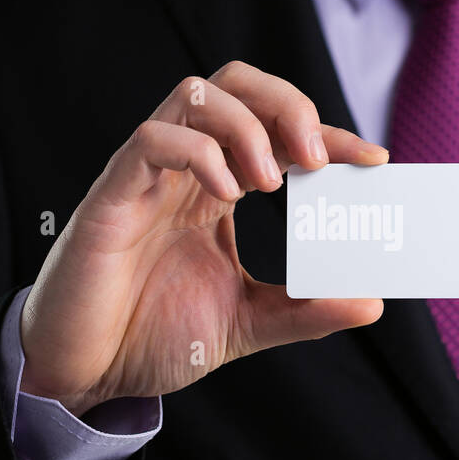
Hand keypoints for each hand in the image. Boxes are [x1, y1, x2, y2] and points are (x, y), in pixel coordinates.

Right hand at [18, 61, 387, 414]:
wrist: (85, 374)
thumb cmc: (152, 338)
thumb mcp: (246, 324)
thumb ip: (304, 312)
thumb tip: (369, 303)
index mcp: (217, 189)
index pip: (277, 131)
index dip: (329, 134)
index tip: (373, 159)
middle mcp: (184, 170)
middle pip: (235, 85)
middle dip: (287, 104)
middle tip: (317, 158)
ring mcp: (147, 176)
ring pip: (195, 95)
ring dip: (246, 126)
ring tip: (269, 181)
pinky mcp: (113, 196)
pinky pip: (151, 140)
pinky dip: (197, 152)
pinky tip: (224, 194)